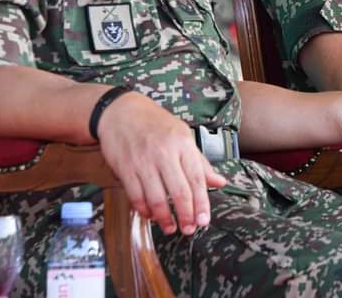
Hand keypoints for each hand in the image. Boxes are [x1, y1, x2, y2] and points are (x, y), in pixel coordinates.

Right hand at [97, 92, 226, 235]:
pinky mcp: (125, 169)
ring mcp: (143, 162)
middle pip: (179, 191)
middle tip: (189, 229)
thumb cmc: (156, 124)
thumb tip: (220, 182)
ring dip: (164, 217)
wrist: (121, 112)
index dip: (202, 202)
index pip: (197, 178)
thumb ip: (200, 162)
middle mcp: (164, 153)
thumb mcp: (183, 136)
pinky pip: (136, 195)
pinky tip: (151, 216)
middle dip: (186, 214)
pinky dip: (144, 209)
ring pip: (156, 197)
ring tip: (171, 228)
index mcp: (182, 144)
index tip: (204, 220)